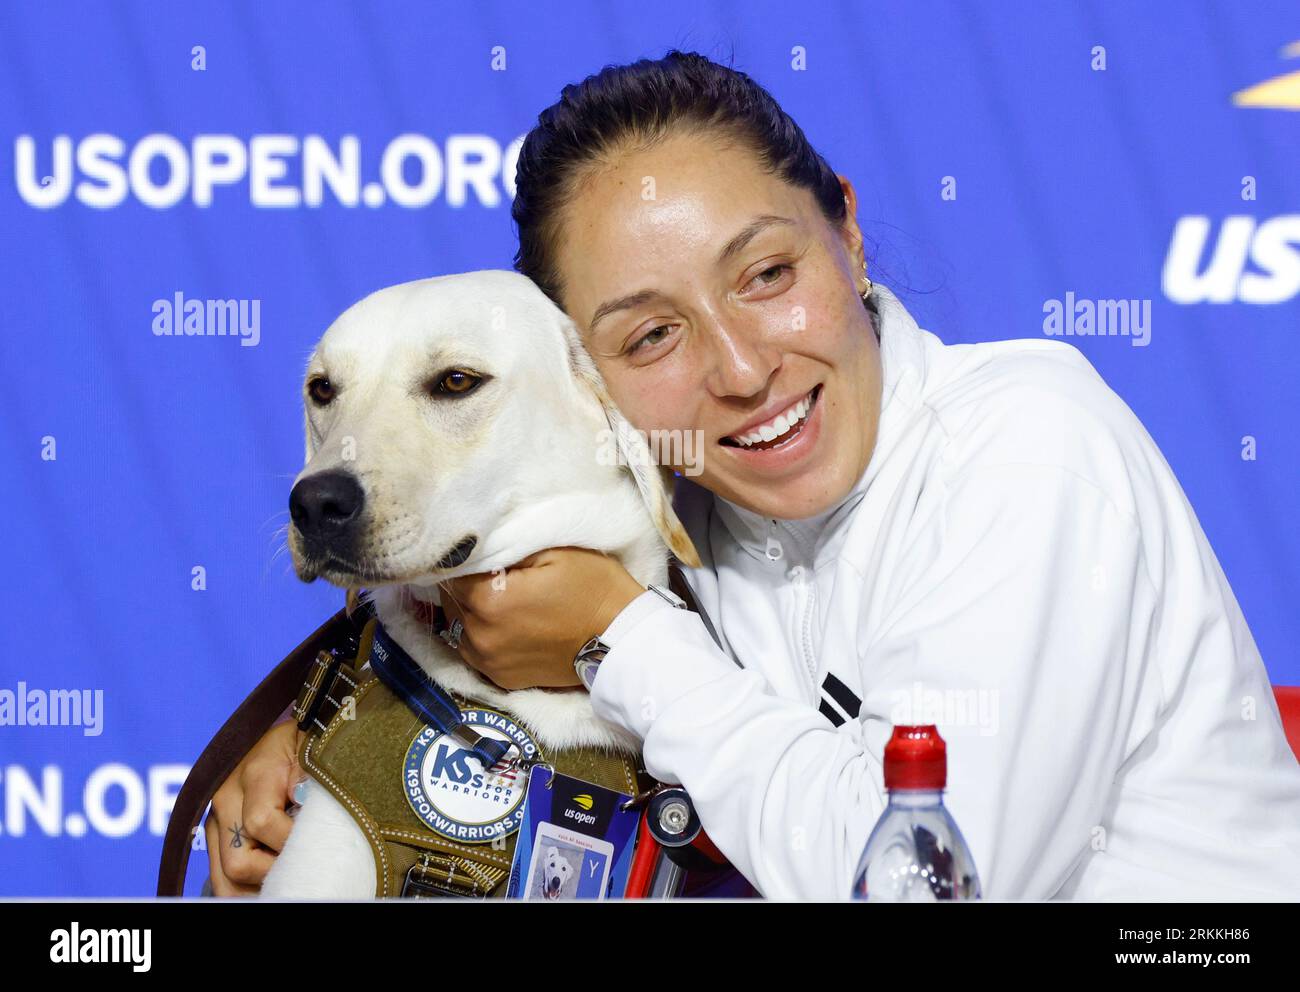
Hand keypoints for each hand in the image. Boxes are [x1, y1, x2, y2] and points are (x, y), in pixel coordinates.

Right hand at [204, 717, 303, 894]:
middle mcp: (227, 798)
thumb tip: (309, 810)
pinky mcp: (216, 833)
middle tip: (307, 867)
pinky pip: (223, 876)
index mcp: (255, 774)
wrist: (285, 734)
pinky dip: (248, 887)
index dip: (293, 842)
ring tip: (293, 878)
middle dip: (275, 873)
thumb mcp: (317, 750)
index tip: (321, 844)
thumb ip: (315, 779)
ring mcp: (217, 818)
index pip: (262, 823)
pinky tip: (276, 878)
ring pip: (225, 879)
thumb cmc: (309, 744)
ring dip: (260, 887)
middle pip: (238, 863)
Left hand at [439, 546, 644, 690]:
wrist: (622, 641)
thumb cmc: (593, 588)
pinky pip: (476, 651)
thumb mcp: (553, 551)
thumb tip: (478, 548)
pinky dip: (483, 635)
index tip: (482, 551)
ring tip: (498, 599)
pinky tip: (505, 623)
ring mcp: (489, 662)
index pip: (453, 572)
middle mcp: (480, 636)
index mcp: (488, 601)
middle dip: (467, 585)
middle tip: (492, 573)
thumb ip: (506, 548)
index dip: (465, 558)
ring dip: (471, 612)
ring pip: (459, 628)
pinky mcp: (502, 679)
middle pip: (452, 602)